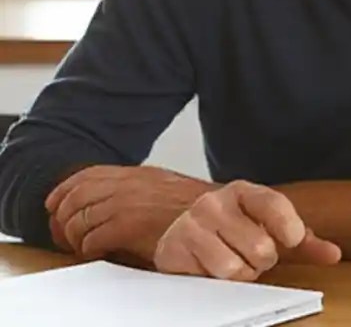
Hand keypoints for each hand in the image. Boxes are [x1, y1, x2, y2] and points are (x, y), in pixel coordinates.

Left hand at [45, 165, 216, 261]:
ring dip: (73, 236)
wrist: (220, 218)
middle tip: (62, 231)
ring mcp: (128, 204)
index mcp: (139, 174)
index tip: (55, 203)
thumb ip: (143, 188)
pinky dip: (87, 248)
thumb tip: (120, 198)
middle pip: (76, 196)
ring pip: (78, 219)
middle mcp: (130, 185)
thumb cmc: (201, 209)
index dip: (64, 189)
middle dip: (61, 216)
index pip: (88, 175)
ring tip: (79, 246)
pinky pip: (91, 238)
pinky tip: (96, 252)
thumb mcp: (169, 187)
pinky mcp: (129, 226)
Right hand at [154, 181, 341, 281]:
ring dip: (241, 274)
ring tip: (235, 261)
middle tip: (254, 254)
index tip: (291, 240)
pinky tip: (212, 267)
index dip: (290, 228)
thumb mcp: (271, 227)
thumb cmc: (237, 227)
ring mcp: (190, 226)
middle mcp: (214, 204)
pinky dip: (217, 281)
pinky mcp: (172, 250)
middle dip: (263, 260)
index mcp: (244, 192)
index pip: (274, 205)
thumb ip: (304, 241)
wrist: (185, 226)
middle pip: (260, 248)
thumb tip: (333, 254)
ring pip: (233, 268)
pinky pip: (208, 278)